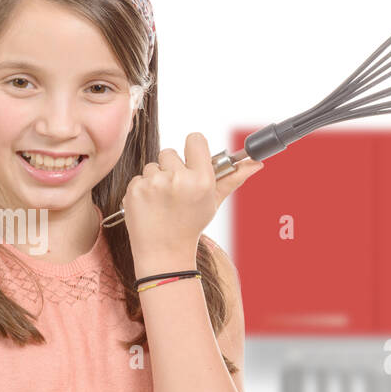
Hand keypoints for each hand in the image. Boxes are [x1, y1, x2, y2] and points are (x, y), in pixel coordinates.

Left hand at [122, 132, 264, 273]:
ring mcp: (154, 184)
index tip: (193, 161)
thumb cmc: (190, 225)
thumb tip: (255, 163)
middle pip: (170, 152)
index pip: (195, 139)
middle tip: (177, 191)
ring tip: (163, 201)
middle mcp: (178, 179)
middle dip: (173, 168)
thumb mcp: (214, 202)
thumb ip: (233, 178)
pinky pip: (139, 178)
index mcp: (201, 180)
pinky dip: (143, 190)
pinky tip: (151, 206)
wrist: (164, 252)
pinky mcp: (134, 190)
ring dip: (157, 179)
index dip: (194, 149)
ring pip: (153, 165)